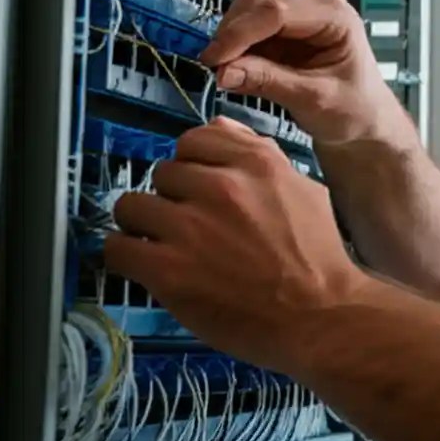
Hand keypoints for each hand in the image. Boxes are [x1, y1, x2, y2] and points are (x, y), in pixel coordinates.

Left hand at [105, 116, 370, 372]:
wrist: (322, 316)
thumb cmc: (319, 257)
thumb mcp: (305, 191)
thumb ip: (260, 154)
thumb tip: (219, 124)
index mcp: (256, 164)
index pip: (193, 140)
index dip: (193, 166)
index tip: (201, 189)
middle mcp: (220, 187)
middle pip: (161, 173)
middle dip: (172, 198)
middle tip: (190, 226)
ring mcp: (190, 228)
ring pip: (131, 206)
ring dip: (143, 225)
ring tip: (162, 246)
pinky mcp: (168, 270)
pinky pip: (117, 248)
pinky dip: (126, 256)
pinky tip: (146, 267)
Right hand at [200, 0, 413, 147]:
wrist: (363, 118)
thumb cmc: (351, 110)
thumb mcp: (313, 100)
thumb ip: (269, 82)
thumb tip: (223, 72)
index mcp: (336, 14)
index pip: (276, 10)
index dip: (239, 33)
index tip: (213, 61)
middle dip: (232, 33)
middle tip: (217, 70)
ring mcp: (302, 5)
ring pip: (248, 4)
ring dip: (231, 35)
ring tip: (230, 70)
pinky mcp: (286, 18)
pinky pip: (249, 18)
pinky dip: (237, 41)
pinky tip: (238, 66)